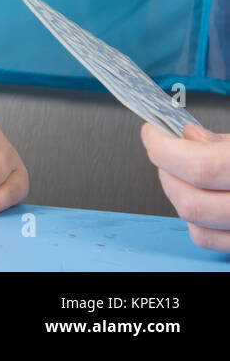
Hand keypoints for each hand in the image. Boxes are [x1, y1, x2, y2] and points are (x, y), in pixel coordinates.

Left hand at [141, 122, 229, 252]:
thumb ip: (222, 142)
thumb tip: (189, 136)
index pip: (199, 167)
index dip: (164, 149)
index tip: (152, 134)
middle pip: (190, 202)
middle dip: (166, 172)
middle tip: (165, 151)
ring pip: (194, 224)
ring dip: (175, 193)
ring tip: (180, 172)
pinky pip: (207, 239)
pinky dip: (192, 218)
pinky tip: (196, 196)